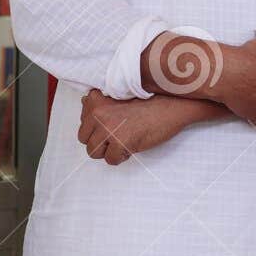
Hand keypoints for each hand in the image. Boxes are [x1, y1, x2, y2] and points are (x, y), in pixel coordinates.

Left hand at [78, 89, 218, 164]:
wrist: (173, 105)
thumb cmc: (150, 101)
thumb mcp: (120, 96)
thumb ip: (101, 103)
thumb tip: (85, 110)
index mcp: (97, 101)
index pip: (83, 123)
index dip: (97, 128)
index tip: (112, 124)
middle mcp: (98, 113)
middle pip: (84, 139)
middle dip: (100, 141)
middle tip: (118, 135)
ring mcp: (108, 129)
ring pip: (93, 152)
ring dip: (108, 150)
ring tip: (125, 141)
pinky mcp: (120, 143)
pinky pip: (111, 160)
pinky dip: (121, 157)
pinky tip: (132, 145)